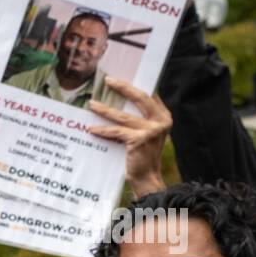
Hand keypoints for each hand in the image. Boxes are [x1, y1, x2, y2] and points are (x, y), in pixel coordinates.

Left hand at [86, 77, 172, 198]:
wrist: (147, 178)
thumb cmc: (143, 156)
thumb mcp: (147, 135)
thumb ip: (141, 119)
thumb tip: (123, 103)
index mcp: (164, 117)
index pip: (149, 96)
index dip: (134, 86)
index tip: (120, 78)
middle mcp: (160, 121)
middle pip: (140, 98)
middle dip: (123, 87)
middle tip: (108, 80)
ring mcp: (150, 130)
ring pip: (123, 115)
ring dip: (105, 109)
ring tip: (91, 104)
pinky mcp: (139, 140)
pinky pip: (116, 131)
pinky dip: (102, 130)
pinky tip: (91, 128)